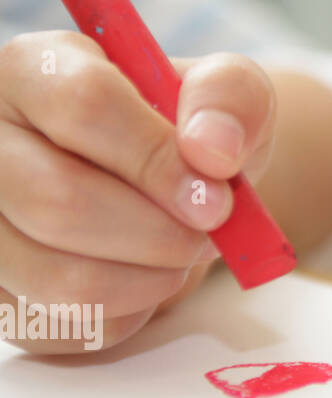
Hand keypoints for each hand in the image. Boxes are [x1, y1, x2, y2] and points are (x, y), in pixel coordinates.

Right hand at [0, 31, 275, 352]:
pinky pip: (68, 327)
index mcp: (35, 70)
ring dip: (150, 278)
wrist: (176, 185)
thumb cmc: (191, 128)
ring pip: (58, 278)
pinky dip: (131, 311)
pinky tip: (144, 274)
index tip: (215, 198)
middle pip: (59, 201)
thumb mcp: (228, 92)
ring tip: (182, 251)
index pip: (84, 105)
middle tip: (209, 233)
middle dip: (159, 232)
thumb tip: (213, 148)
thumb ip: (230, 98)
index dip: (156, 159)